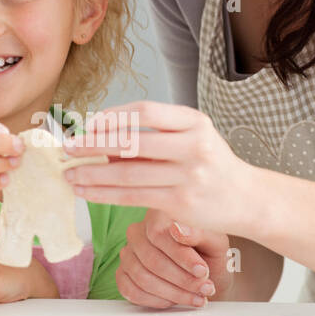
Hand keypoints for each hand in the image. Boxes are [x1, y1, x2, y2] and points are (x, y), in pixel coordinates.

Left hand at [61, 101, 253, 233]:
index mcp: (195, 122)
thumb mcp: (192, 138)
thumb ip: (154, 136)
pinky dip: (104, 194)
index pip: (146, 112)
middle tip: (68, 147)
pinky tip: (86, 191)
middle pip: (132, 142)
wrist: (246, 198)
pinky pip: (133, 196)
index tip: (89, 124)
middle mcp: (194, 146)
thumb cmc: (212, 165)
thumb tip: (100, 138)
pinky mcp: (181, 203)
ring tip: (70, 174)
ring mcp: (189, 176)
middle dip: (93, 144)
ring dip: (92, 174)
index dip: (113, 116)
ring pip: (128, 173)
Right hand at [116, 211, 230, 308]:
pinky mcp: (122, 275)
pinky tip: (175, 300)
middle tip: (204, 289)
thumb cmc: (209, 254)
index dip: (181, 256)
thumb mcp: (214, 241)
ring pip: (143, 278)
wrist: (203, 275)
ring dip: (174, 293)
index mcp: (157, 215)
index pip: (159, 235)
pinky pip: (132, 291)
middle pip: (151, 260)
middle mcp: (137, 232)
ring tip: (196, 297)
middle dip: (182, 279)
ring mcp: (127, 254)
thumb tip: (178, 230)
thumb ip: (199, 233)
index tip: (202, 271)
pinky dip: (157, 301)